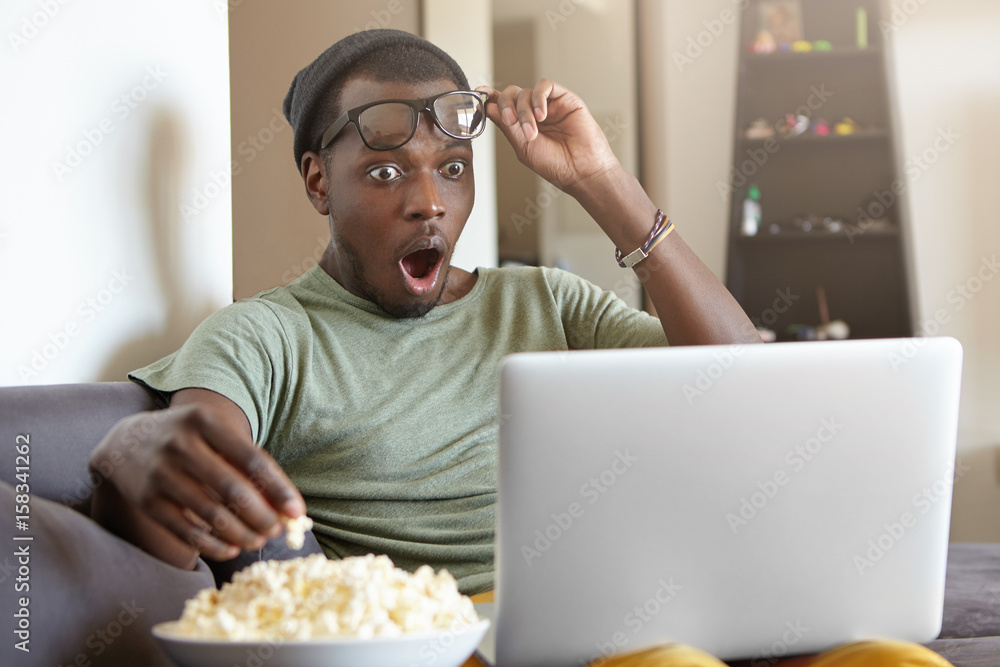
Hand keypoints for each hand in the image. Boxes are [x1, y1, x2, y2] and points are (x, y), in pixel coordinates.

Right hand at [89, 400, 304, 563]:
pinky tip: (231, 549)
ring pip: (211, 513)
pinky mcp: (146, 500)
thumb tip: (285, 506)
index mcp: (204, 421)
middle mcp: (180, 444)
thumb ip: (249, 466)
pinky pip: (186, 530)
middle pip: (233, 489)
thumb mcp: (216, 437)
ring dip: (241, 534)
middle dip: (262, 516)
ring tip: (258, 541)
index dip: (278, 488)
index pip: (252, 458)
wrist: (126, 442)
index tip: (297, 511)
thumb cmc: (188, 440)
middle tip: (278, 531)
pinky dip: (213, 545)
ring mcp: (160, 473)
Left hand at [477, 79, 620, 194]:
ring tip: (533, 132)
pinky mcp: (564, 98)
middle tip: (510, 121)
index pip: (503, 105)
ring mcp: (549, 104)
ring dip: (525, 111)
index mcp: (522, 125)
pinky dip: (538, 98)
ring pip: (526, 92)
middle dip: (506, 106)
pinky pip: (545, 85)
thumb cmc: (555, 164)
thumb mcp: (523, 147)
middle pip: (511, 95)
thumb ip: (507, 126)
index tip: (479, 93)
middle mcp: (534, 112)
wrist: (581, 170)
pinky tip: (541, 115)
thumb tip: (488, 107)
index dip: (490, 97)